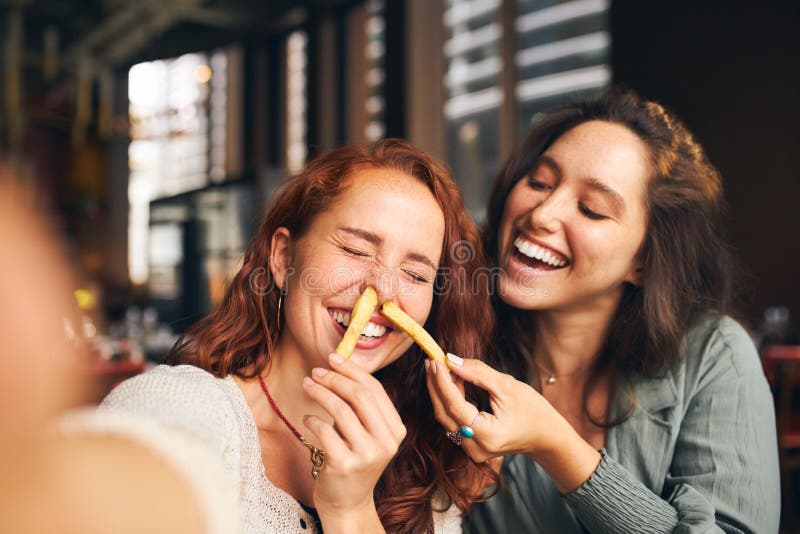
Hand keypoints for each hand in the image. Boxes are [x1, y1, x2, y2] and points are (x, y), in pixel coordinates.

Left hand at [302, 352, 405, 530]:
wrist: (347, 501)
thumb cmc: (353, 458)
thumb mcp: (365, 431)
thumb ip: (360, 404)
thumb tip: (338, 364)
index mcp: (396, 429)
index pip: (375, 390)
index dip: (352, 370)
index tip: (332, 358)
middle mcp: (386, 442)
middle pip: (359, 396)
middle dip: (334, 379)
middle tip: (315, 372)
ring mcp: (367, 454)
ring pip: (341, 410)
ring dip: (320, 393)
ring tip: (307, 386)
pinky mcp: (345, 465)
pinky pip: (325, 431)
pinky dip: (312, 420)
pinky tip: (306, 419)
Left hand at [425, 355, 599, 492]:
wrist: (546, 436)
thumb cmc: (533, 410)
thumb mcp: (507, 386)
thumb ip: (477, 373)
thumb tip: (451, 360)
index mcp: (487, 434)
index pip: (455, 405)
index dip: (442, 382)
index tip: (435, 360)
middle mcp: (475, 447)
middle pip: (444, 412)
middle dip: (436, 385)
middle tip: (431, 360)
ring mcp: (471, 450)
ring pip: (446, 416)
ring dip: (441, 391)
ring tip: (440, 368)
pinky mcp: (470, 445)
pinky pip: (453, 420)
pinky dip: (450, 400)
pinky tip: (450, 382)